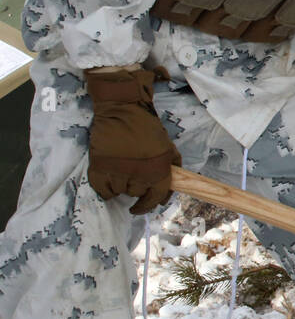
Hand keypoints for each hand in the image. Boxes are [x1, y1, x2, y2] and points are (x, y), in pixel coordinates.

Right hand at [86, 65, 181, 214]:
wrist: (124, 111)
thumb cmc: (149, 129)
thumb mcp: (169, 149)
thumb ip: (171, 171)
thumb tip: (165, 195)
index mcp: (158, 171)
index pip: (155, 198)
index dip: (149, 205)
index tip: (141, 207)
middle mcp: (139, 176)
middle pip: (136, 194)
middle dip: (136, 187)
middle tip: (133, 173)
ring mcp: (118, 173)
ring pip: (120, 192)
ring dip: (121, 186)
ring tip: (121, 170)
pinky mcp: (100, 168)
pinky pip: (103, 190)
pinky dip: (105, 188)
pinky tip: (109, 178)